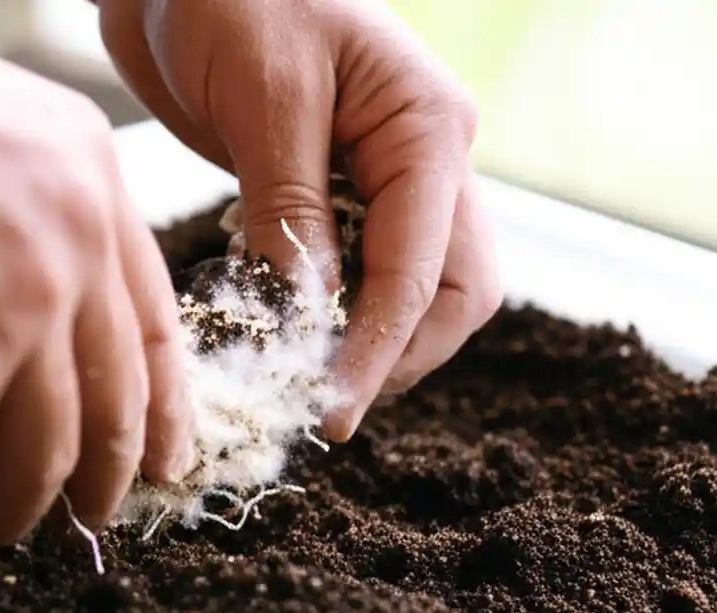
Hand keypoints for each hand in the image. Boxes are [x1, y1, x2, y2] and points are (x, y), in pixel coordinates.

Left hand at [99, 0, 501, 440]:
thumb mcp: (265, 97)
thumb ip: (290, 207)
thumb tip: (306, 318)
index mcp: (428, 128)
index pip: (423, 269)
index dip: (380, 348)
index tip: (329, 410)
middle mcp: (425, 160)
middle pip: (451, 292)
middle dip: (396, 357)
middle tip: (321, 406)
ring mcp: (386, 179)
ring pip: (412, 290)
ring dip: (367, 343)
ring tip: (299, 383)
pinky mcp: (337, 193)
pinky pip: (358, 273)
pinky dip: (331, 315)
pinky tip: (284, 337)